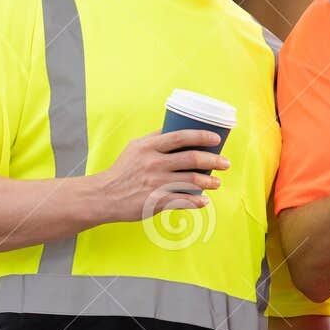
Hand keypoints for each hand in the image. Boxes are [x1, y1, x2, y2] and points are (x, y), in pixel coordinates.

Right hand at [89, 129, 230, 223]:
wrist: (104, 195)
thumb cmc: (123, 170)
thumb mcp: (136, 147)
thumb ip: (156, 138)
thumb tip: (179, 128)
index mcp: (150, 147)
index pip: (182, 136)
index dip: (202, 137)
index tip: (216, 139)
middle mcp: (154, 163)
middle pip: (192, 159)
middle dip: (214, 161)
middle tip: (225, 163)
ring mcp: (156, 183)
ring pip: (191, 181)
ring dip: (209, 182)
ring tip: (216, 183)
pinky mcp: (155, 201)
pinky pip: (183, 201)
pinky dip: (197, 202)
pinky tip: (204, 201)